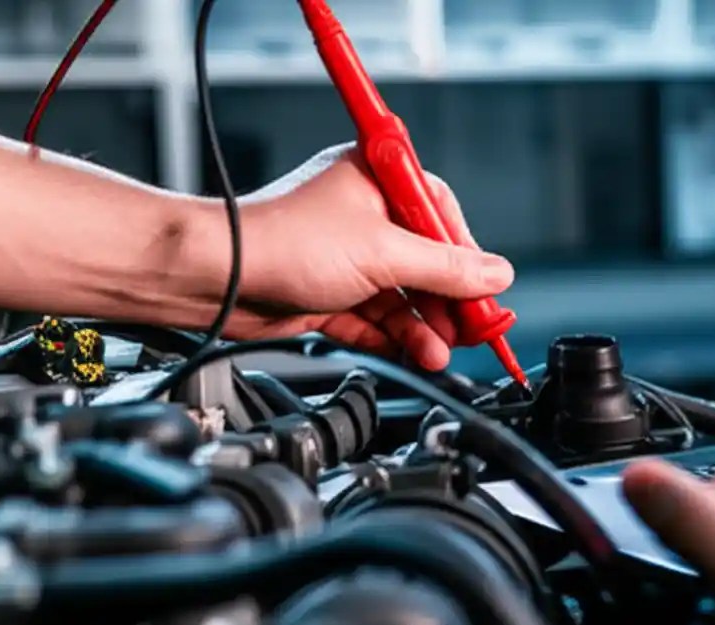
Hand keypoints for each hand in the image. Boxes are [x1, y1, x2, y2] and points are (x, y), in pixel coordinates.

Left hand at [206, 144, 513, 369]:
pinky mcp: (329, 294)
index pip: (442, 216)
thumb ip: (447, 268)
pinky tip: (414, 354)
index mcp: (378, 179)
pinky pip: (376, 318)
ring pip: (402, 296)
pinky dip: (396, 338)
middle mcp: (363, 215)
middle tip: (473, 329)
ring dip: (424, 326)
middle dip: (449, 301)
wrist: (218, 278)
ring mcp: (346, 257)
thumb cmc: (283, 242)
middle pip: (426, 262)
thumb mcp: (384, 253)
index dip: (467, 257)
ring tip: (439, 351)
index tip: (489, 290)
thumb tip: (496, 273)